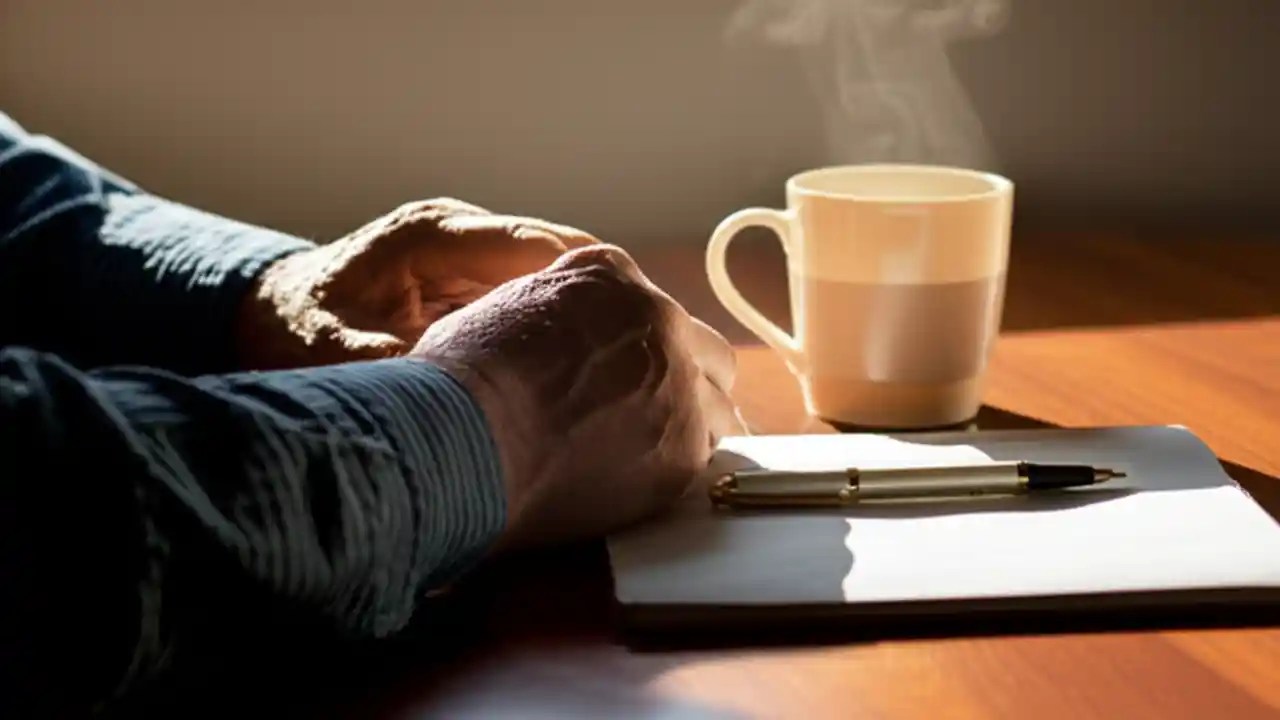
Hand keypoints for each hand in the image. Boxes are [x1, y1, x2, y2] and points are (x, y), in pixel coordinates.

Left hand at [238, 198, 597, 369]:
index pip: (532, 244)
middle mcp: (461, 232)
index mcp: (431, 235)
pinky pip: (537, 294)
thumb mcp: (328, 354)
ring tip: (632, 364)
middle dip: (606, 301)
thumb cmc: (291, 332)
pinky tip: (592, 368)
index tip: (628, 331)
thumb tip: (457, 396)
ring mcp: (471, 252)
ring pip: (558, 272)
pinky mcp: (475, 278)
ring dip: (594, 314)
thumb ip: (390, 364)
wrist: (263, 317)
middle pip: (561, 252)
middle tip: (647, 353)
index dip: (588, 287)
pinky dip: (568, 326)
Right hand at [415, 245, 747, 548]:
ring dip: (689, 427)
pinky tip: (639, 482)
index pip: (650, 308)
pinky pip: (702, 461)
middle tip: (655, 411)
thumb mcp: (502, 310)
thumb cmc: (462, 381)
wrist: (464, 437)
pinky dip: (674, 471)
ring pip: (717, 408)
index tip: (624, 371)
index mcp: (611, 276)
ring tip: (646, 454)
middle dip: (688, 379)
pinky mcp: (684, 449)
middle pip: (705, 351)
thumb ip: (552, 314)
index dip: (637, 346)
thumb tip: (553, 340)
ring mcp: (679, 384)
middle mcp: (659, 319)